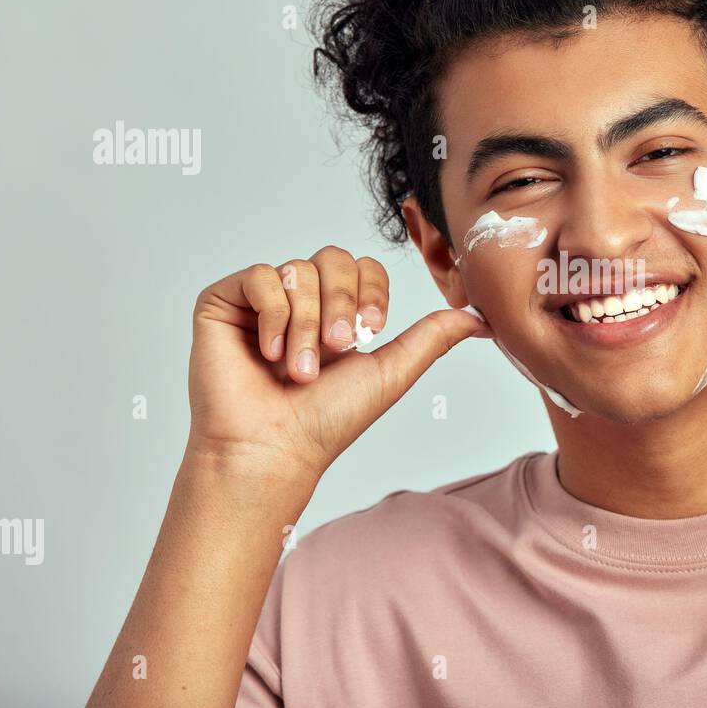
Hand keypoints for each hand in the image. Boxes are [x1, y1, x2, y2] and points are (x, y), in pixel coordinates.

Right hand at [186, 245, 489, 507]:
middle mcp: (300, 301)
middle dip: (342, 306)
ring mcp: (261, 301)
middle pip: (334, 258)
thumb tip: (483, 319)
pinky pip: (260, 277)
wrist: (273, 449)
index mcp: (337, 313)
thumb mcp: (392, 371)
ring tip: (299, 369)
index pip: (364, 266)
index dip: (370, 292)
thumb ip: (432, 337)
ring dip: (308, 324)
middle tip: (337, 349)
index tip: (371, 331)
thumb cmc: (327, 421)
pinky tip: (268, 354)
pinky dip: (273, 316)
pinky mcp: (223, 303)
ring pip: (299, 271)